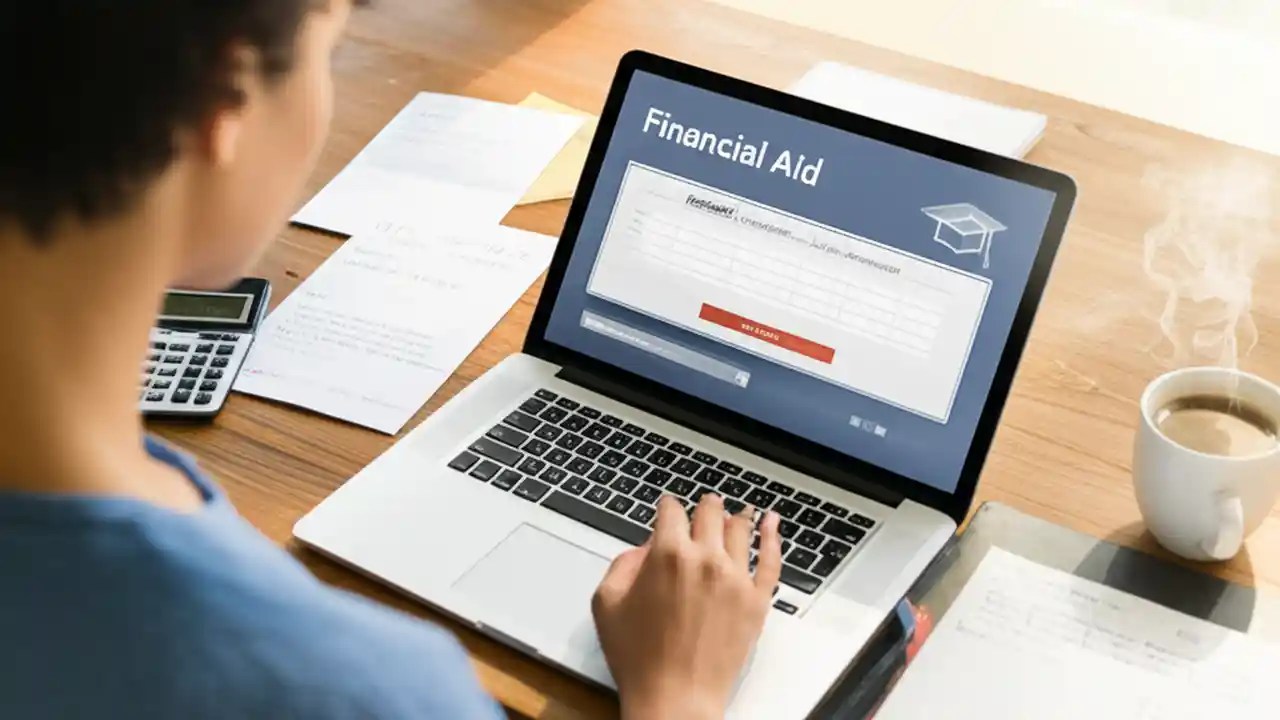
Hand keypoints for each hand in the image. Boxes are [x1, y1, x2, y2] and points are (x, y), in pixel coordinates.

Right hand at [592, 494, 782, 719]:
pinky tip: (772, 523)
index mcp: (667, 554)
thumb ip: (624, 564)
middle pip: (709, 512)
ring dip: (735, 516)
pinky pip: (771, 559)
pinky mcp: (757, 600)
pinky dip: (773, 536)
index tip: (667, 508)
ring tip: (736, 512)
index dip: (666, 506)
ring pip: (741, 529)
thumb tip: (646, 548)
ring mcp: (736, 578)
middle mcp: (705, 558)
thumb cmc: (639, 658)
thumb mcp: (607, 603)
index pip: (671, 510)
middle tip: (704, 506)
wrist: (675, 698)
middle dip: (703, 506)